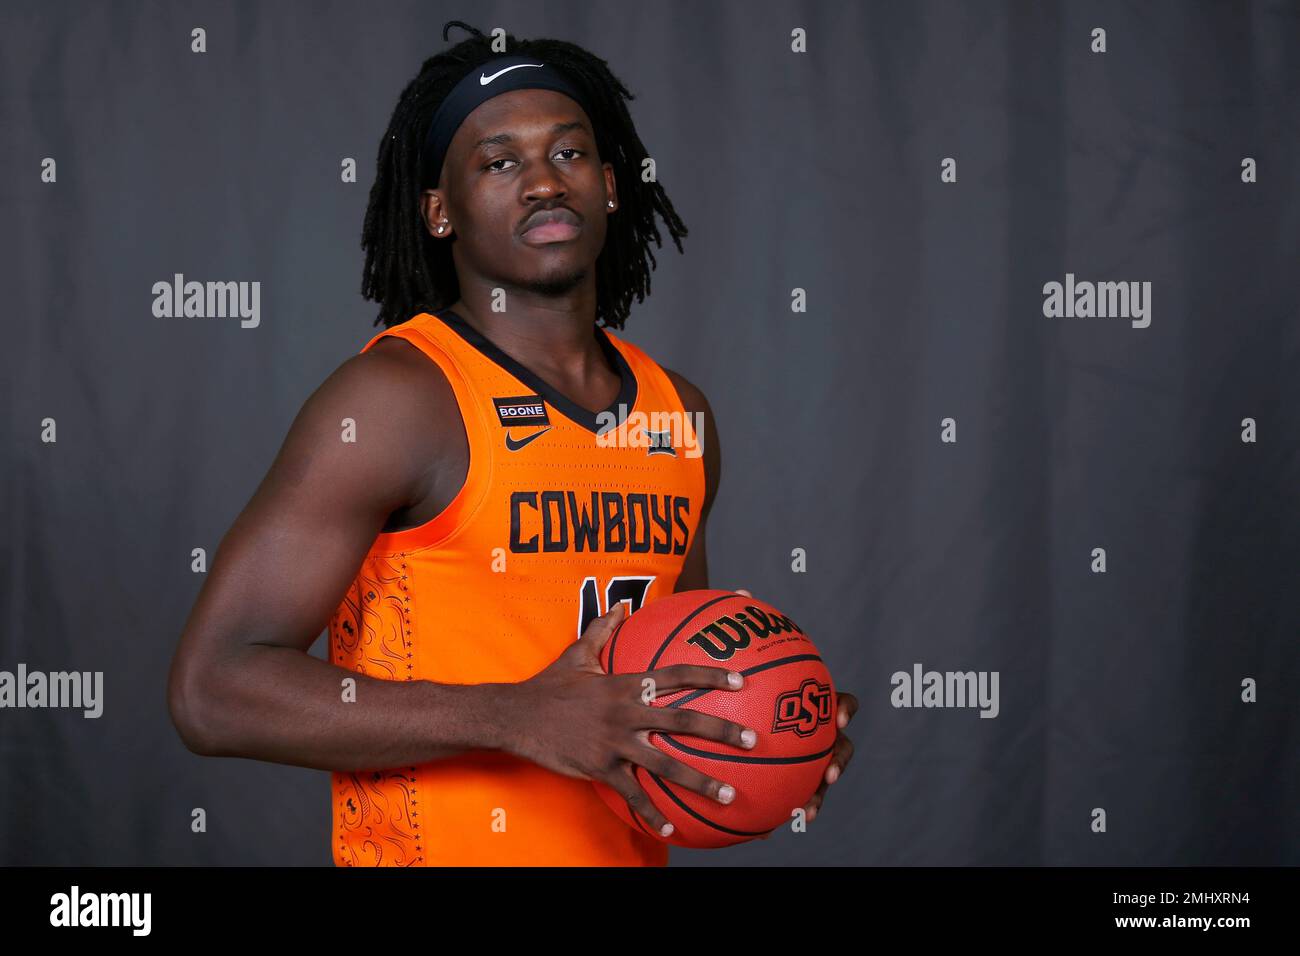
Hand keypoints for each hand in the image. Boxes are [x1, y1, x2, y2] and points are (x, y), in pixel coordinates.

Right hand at [501, 601, 756, 838]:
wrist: (516, 716)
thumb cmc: (550, 685)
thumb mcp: (578, 653)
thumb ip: (605, 630)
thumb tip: (622, 605)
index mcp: (626, 684)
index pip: (676, 676)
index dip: (710, 677)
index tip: (740, 681)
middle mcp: (626, 713)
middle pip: (683, 721)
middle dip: (721, 731)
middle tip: (752, 740)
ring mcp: (614, 744)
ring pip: (666, 765)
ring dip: (701, 781)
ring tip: (730, 794)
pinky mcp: (600, 769)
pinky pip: (632, 795)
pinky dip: (652, 813)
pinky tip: (671, 829)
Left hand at [730, 588, 857, 838]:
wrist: (730, 706)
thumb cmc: (741, 676)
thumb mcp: (737, 652)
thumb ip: (744, 628)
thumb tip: (742, 593)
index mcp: (811, 700)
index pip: (840, 700)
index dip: (844, 708)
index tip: (836, 715)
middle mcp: (814, 730)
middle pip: (839, 746)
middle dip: (837, 761)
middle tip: (826, 772)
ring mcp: (803, 756)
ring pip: (817, 779)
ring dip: (815, 796)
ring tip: (803, 810)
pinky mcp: (783, 778)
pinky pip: (786, 797)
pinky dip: (778, 812)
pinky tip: (763, 828)